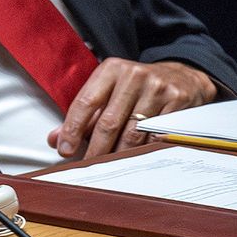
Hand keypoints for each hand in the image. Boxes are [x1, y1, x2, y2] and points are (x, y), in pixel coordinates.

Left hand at [48, 58, 216, 158]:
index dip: (72, 129)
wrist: (181, 76)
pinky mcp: (177, 101)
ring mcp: (157, 88)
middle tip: (87, 166)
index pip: (85, 103)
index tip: (64, 150)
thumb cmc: (135, 87)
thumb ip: (83, 115)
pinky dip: (142, 151)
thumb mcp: (108, 91)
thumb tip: (55, 139)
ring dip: (118, 154)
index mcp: (110, 70)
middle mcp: (133, 76)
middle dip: (95, 149)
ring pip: (132, 133)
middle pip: (109, 122)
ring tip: (109, 166)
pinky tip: (134, 160)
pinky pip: (155, 136)